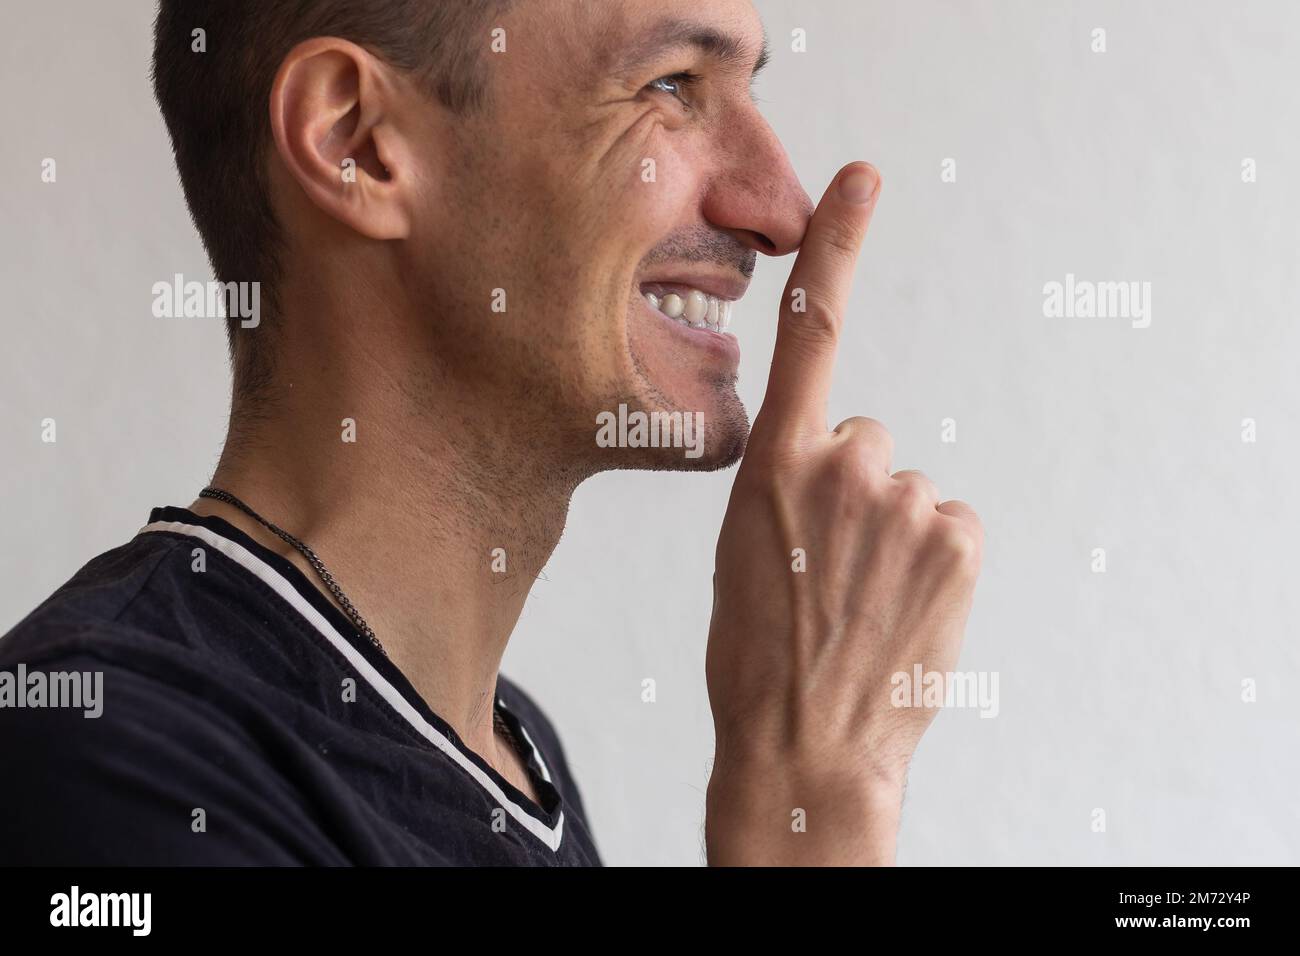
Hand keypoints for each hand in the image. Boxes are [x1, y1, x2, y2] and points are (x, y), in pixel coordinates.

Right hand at [704, 162, 981, 865]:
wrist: (803, 749)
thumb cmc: (756, 656)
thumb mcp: (738, 555)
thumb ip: (782, 488)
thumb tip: (834, 470)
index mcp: (769, 465)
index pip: (807, 332)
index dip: (837, 246)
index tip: (861, 180)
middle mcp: (841, 464)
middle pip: (864, 440)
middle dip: (851, 491)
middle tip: (828, 568)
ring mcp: (904, 498)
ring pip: (906, 489)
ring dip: (891, 533)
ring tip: (860, 599)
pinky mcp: (957, 535)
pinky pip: (948, 521)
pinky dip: (933, 558)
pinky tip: (903, 606)